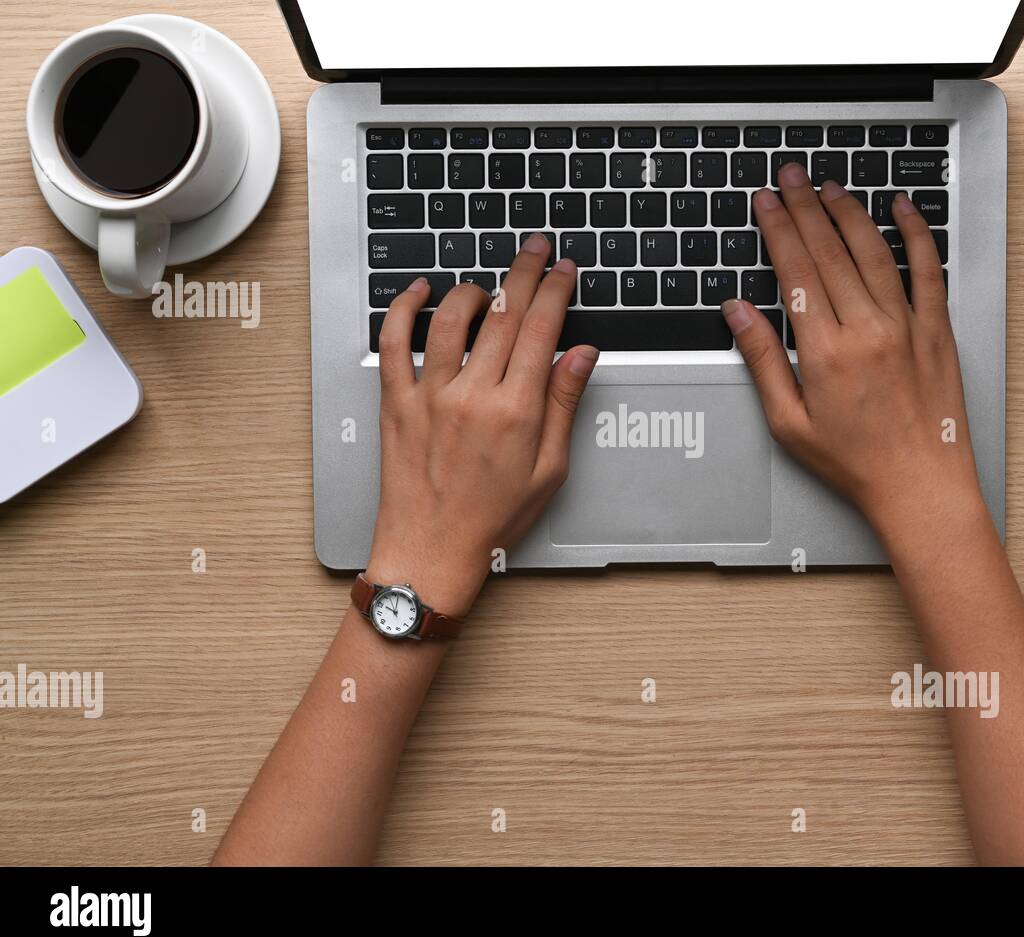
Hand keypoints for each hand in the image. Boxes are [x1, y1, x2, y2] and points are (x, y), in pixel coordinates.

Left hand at [366, 234, 597, 616]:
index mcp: (516, 411)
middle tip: (534, 249)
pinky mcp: (396, 403)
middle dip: (524, 273)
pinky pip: (393, 343)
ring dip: (473, 291)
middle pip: (503, 314)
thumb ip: (564, 404)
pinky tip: (418, 292)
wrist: (431, 551)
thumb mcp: (550, 468)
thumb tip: (581, 354)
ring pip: (451, 319)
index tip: (563, 270)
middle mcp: (473, 395)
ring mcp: (430, 396)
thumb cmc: (492, 520)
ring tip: (488, 286)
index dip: (555, 290)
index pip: (541, 329)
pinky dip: (404, 310)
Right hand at [723, 163, 984, 544]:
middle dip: (805, 207)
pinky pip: (929, 270)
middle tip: (791, 177)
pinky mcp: (937, 331)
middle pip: (830, 251)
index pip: (795, 271)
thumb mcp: (789, 423)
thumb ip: (762, 361)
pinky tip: (902, 209)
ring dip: (849, 213)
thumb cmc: (855, 464)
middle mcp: (867, 330)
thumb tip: (738, 313)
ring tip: (829, 187)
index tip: (766, 202)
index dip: (777, 229)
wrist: (921, 487)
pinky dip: (917, 234)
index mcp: (825, 352)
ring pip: (874, 251)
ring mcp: (906, 326)